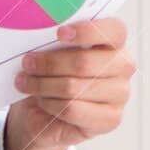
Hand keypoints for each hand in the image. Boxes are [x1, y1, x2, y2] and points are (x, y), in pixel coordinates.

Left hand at [4, 16, 135, 149]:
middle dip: (49, 64)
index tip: (59, 33)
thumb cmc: (52, 76)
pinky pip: (72, 110)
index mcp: (114, 43)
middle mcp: (123, 67)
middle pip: (84, 62)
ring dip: (42, 85)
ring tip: (25, 83)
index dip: (87, 31)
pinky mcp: (110, 119)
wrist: (46, 113)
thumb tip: (36, 37)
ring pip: (74, 88)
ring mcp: (120, 94)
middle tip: (27, 63)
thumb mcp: (52, 54)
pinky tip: (41, 101)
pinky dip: (50, 104)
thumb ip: (55, 43)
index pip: (114, 31)